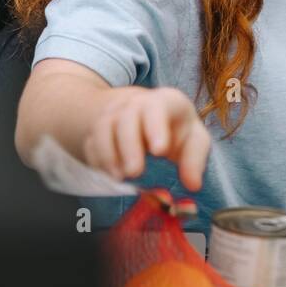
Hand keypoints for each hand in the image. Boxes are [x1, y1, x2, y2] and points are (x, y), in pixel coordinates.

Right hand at [82, 86, 211, 190]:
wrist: (146, 114)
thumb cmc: (176, 128)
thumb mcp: (194, 139)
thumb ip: (194, 160)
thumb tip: (193, 185)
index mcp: (165, 101)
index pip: (157, 107)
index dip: (156, 127)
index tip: (159, 151)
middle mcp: (135, 102)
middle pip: (126, 118)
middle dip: (129, 146)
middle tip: (134, 172)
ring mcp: (113, 113)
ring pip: (103, 127)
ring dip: (108, 154)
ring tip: (118, 177)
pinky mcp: (97, 127)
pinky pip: (91, 140)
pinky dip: (96, 159)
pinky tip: (106, 175)